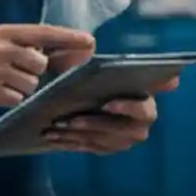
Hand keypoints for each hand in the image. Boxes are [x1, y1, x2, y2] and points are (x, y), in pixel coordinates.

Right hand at [0, 24, 94, 110]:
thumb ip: (22, 47)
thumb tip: (58, 54)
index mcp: (5, 32)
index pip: (45, 33)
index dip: (69, 37)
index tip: (90, 41)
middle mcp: (3, 47)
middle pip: (41, 64)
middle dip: (33, 73)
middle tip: (11, 73)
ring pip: (31, 84)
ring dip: (20, 88)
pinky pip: (17, 99)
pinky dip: (9, 100)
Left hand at [42, 75, 179, 153]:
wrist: (90, 92)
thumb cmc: (98, 75)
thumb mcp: (97, 66)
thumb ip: (100, 62)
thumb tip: (90, 47)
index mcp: (145, 101)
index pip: (145, 109)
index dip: (129, 108)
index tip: (107, 103)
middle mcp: (139, 126)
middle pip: (123, 131)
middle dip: (95, 124)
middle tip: (72, 119)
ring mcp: (124, 140)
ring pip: (102, 141)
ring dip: (78, 134)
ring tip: (55, 125)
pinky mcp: (106, 148)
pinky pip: (88, 147)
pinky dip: (69, 142)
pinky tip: (50, 135)